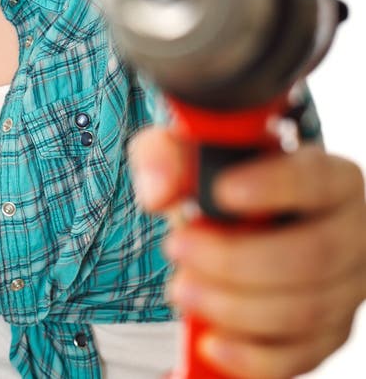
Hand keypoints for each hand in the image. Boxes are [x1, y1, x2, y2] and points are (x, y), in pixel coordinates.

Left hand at [128, 126, 365, 378]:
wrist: (233, 217)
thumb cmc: (219, 176)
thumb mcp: (187, 150)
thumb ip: (165, 155)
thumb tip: (158, 191)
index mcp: (330, 177)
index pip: (315, 180)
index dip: (273, 186)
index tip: (220, 191)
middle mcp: (350, 233)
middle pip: (312, 255)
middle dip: (235, 260)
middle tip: (177, 248)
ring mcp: (346, 287)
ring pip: (304, 311)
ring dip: (234, 308)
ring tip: (181, 289)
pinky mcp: (328, 332)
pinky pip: (297, 356)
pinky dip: (249, 356)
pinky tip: (209, 340)